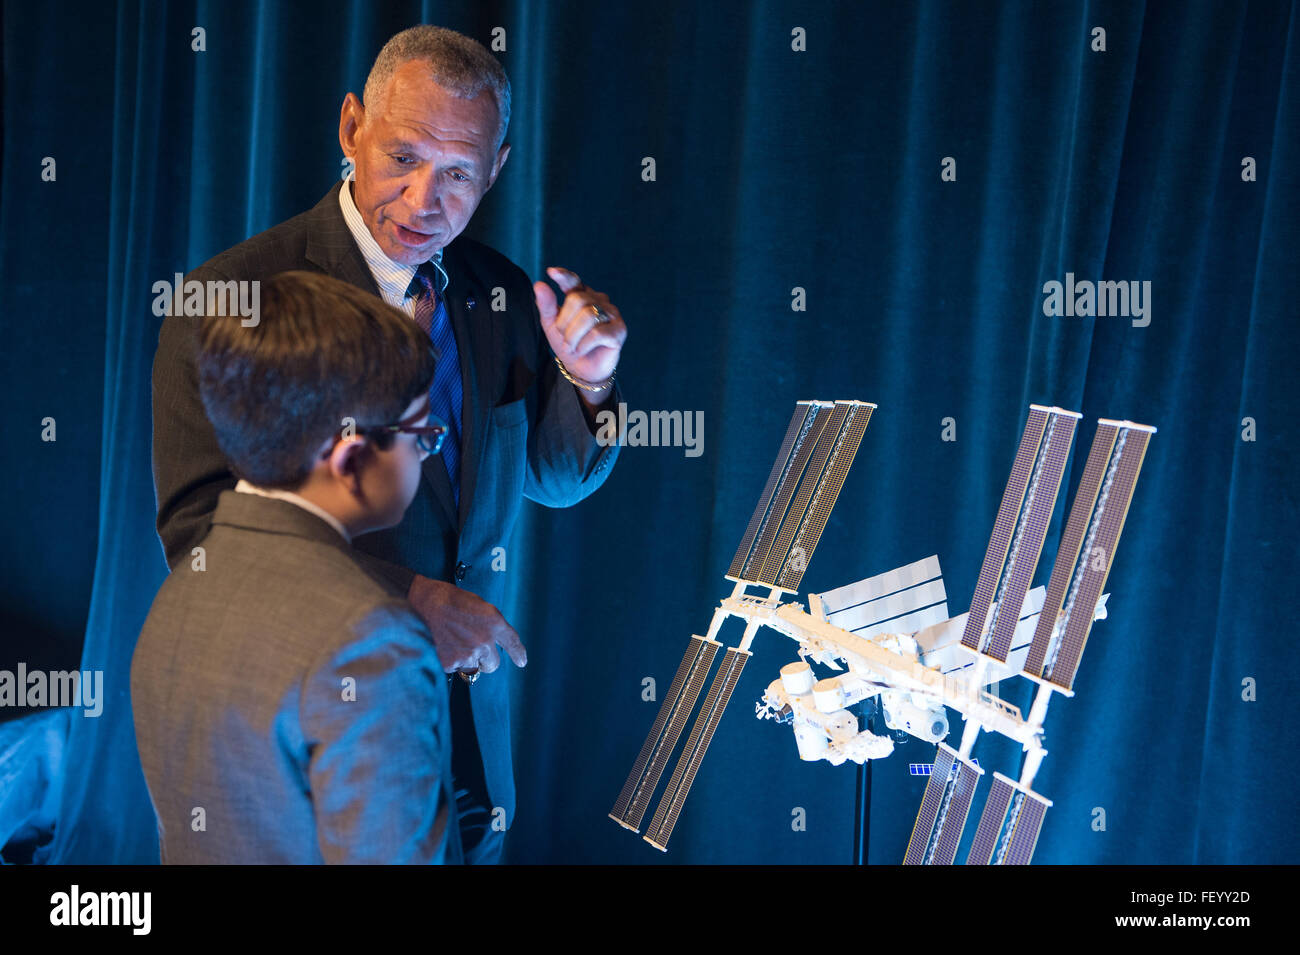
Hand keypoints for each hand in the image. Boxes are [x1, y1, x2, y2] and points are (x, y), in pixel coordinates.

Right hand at [406, 574, 526, 673]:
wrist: (422, 603)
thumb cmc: (448, 599)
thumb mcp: (478, 605)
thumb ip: (490, 623)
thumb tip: (493, 639)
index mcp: (494, 623)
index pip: (512, 643)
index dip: (518, 654)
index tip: (521, 662)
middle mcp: (484, 641)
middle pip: (493, 665)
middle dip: (486, 660)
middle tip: (474, 651)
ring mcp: (467, 654)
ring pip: (473, 668)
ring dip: (467, 660)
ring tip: (453, 642)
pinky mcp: (450, 663)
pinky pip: (455, 668)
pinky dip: (450, 660)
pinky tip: (443, 644)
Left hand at [533, 267, 626, 389]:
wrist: (582, 369)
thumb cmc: (569, 344)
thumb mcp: (552, 325)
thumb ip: (546, 306)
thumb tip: (539, 284)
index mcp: (583, 295)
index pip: (574, 281)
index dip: (564, 276)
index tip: (551, 272)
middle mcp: (600, 300)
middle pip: (578, 300)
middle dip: (564, 323)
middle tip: (563, 338)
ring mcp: (612, 314)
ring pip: (588, 316)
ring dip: (573, 336)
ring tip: (571, 347)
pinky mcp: (619, 331)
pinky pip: (597, 334)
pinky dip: (583, 345)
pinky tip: (581, 350)